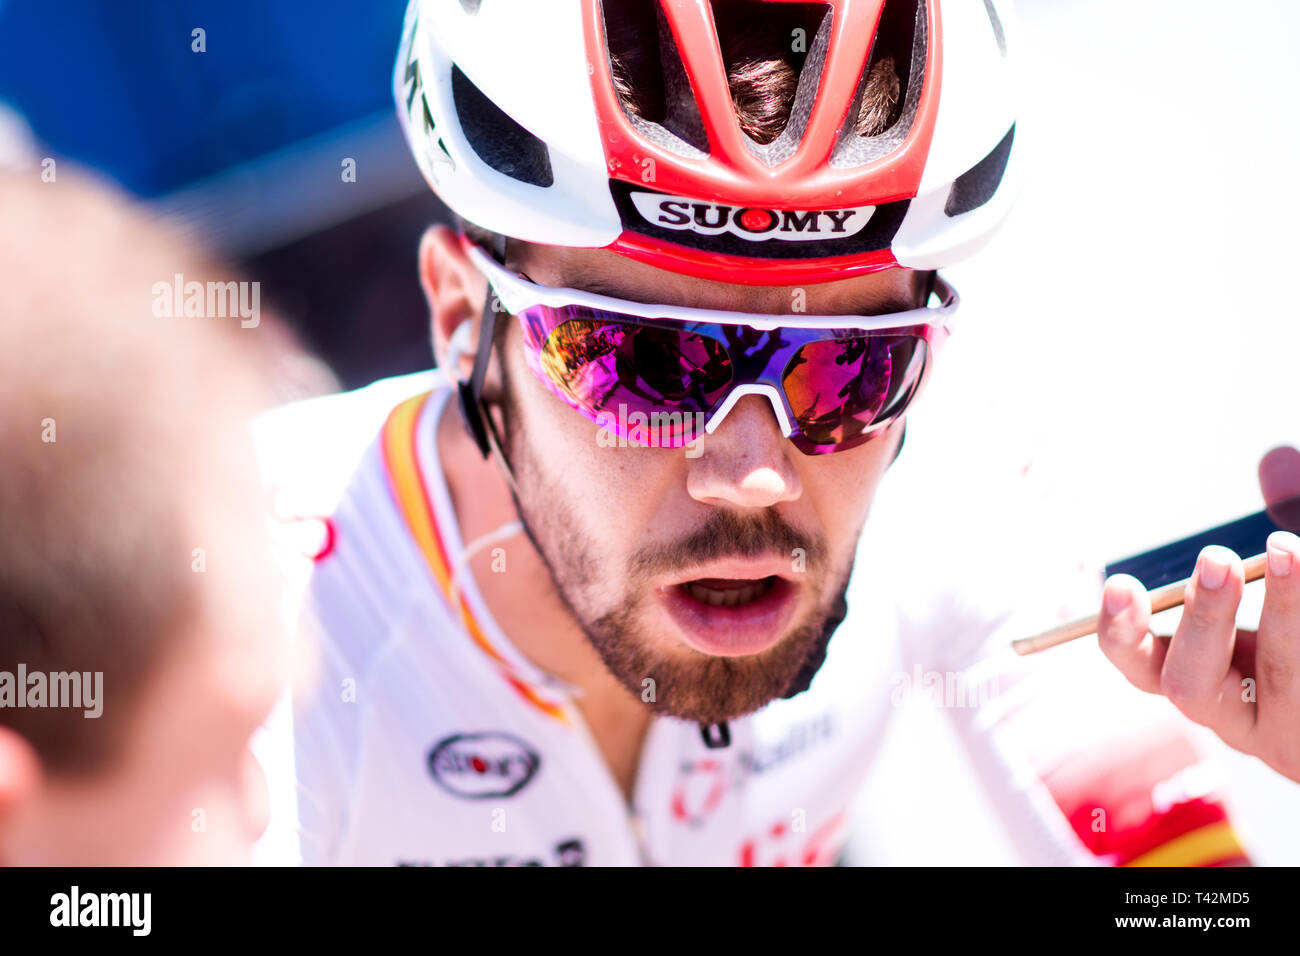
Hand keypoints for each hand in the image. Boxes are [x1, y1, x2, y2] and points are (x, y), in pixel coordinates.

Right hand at [1097, 446, 1299, 783]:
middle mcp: (1237, 715)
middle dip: (1201, 619)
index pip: (1139, 664)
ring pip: (1277, 682)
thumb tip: (1276, 461)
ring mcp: (1290, 731)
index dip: (1121, 630)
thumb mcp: (1299, 566)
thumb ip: (1290, 512)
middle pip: (1188, 685)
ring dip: (1281, 613)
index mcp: (1204, 675)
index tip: (1121, 584)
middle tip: (1217, 560)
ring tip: (1289, 551)